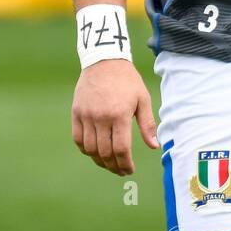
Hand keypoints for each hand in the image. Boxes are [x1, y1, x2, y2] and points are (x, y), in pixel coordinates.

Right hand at [71, 58, 158, 174]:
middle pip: (105, 152)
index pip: (121, 149)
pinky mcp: (76, 112)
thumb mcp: (142, 99)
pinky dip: (85, 149)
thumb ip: (147, 124)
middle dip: (114, 166)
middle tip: (120, 170)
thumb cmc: (127, 80)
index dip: (125, 164)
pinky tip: (94, 152)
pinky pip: (78, 139)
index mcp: (120, 114)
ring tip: (108, 164)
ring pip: (90, 149)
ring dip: (99, 161)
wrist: (104, 60)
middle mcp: (101, 117)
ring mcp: (86, 115)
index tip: (129, 169)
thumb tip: (154, 146)